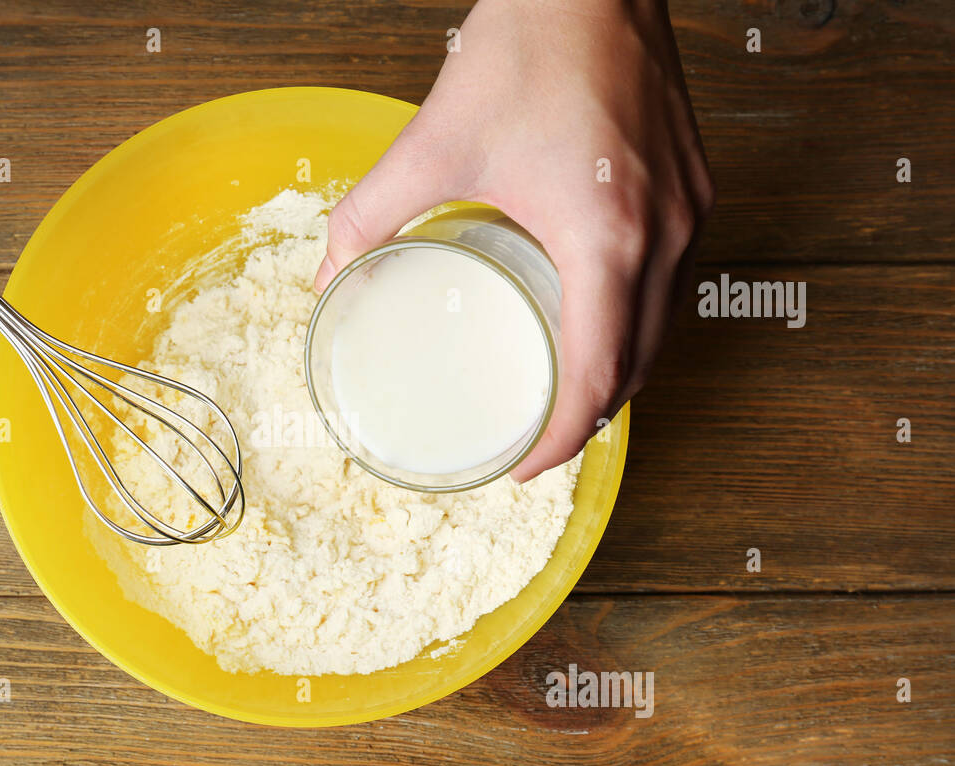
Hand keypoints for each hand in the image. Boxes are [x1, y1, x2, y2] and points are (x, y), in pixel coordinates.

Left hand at [314, 0, 713, 481]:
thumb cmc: (530, 45)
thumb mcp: (433, 141)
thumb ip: (370, 213)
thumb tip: (326, 273)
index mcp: (606, 238)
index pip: (595, 376)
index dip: (560, 438)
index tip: (523, 466)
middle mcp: (663, 235)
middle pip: (638, 366)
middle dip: (587, 417)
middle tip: (535, 441)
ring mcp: (690, 211)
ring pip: (664, 329)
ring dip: (618, 373)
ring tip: (560, 393)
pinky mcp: (694, 188)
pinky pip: (673, 284)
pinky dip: (637, 321)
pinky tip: (593, 319)